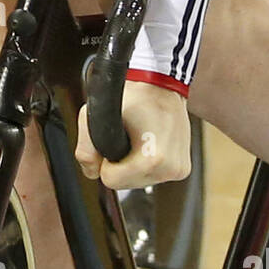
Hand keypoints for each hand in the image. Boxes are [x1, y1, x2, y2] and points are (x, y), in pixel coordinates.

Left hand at [75, 81, 190, 189]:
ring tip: (138, 137)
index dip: (106, 161)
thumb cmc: (133, 95)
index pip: (112, 181)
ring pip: (139, 181)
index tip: (115, 140)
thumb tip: (91, 171)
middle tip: (127, 136)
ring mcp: (179, 170)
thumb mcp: (97, 114)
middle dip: (120, 164)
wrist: (160, 84)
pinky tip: (148, 142)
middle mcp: (171, 169)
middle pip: (126, 184)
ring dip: (133, 165)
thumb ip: (85, 148)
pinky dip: (145, 163)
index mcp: (153, 159)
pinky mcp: (183, 169)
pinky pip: (152, 175)